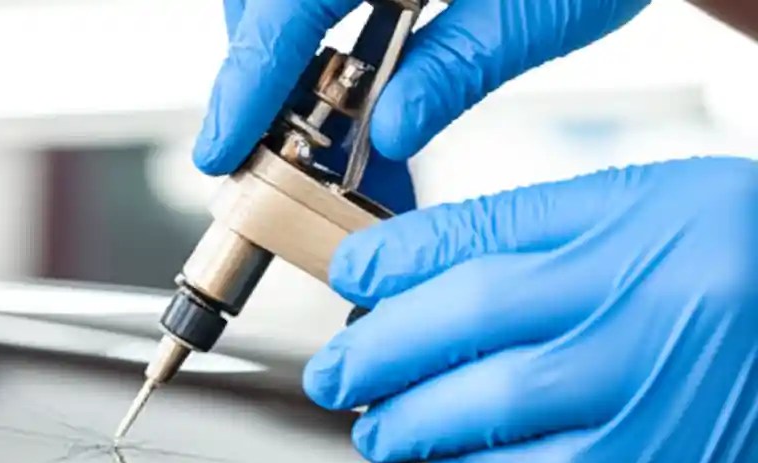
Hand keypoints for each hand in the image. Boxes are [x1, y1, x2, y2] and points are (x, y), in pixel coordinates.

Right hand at [197, 0, 649, 171]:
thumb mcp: (541, 9)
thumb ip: (456, 69)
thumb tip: (390, 133)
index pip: (284, 11)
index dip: (246, 86)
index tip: (224, 147)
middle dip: (261, 71)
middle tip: (278, 143)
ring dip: (283, 46)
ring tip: (317, 109)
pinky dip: (312, 18)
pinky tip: (343, 58)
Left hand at [304, 157, 757, 462]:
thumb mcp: (678, 219)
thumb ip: (570, 233)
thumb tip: (447, 269)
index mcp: (644, 213)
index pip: (485, 228)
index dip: (399, 256)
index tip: (352, 276)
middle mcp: (637, 292)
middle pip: (463, 314)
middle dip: (377, 345)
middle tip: (333, 368)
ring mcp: (640, 381)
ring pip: (485, 399)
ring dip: (409, 414)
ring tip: (370, 420)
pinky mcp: (651, 462)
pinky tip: (445, 457)